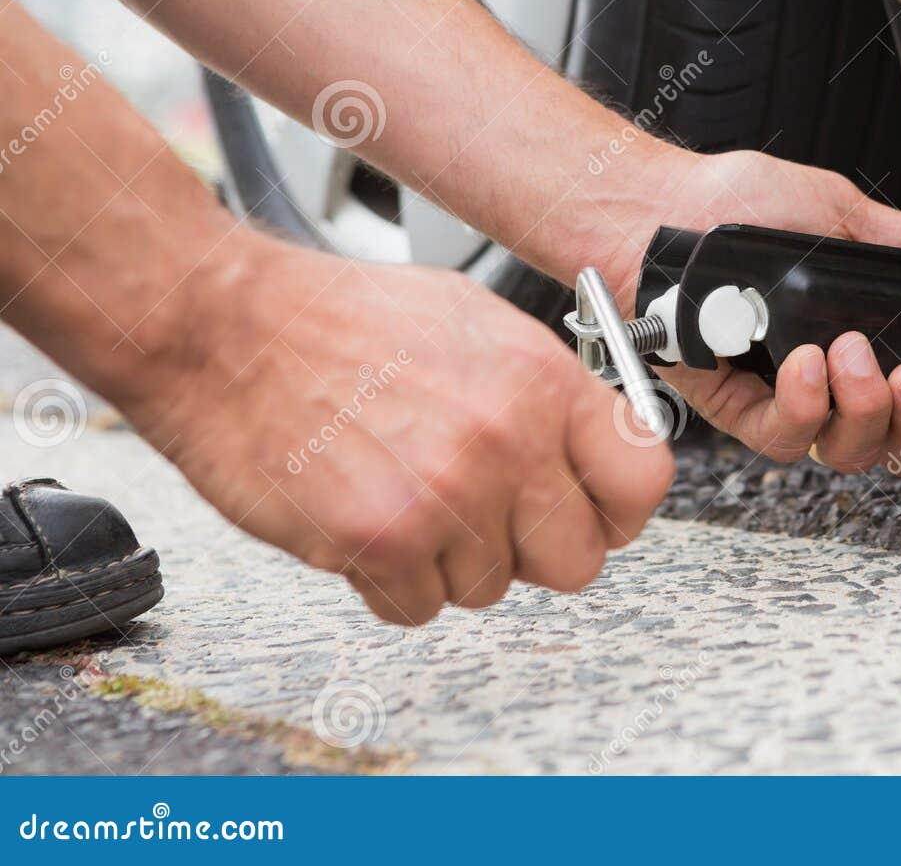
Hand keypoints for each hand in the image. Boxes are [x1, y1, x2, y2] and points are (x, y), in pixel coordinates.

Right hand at [118, 232, 672, 625]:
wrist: (229, 330)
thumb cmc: (343, 320)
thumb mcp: (476, 320)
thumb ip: (547, 390)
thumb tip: (596, 443)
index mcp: (543, 382)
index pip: (642, 480)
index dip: (619, 510)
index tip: (596, 513)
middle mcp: (508, 442)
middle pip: (576, 560)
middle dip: (534, 549)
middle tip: (489, 518)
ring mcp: (447, 497)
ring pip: (491, 587)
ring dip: (452, 559)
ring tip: (405, 493)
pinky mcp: (381, 542)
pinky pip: (418, 608)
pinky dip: (392, 580)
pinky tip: (367, 518)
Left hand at [593, 151, 900, 476]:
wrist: (661, 208)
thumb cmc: (735, 205)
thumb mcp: (837, 210)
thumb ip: (899, 243)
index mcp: (863, 338)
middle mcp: (830, 381)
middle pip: (894, 444)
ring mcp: (785, 399)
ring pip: (845, 450)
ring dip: (865, 410)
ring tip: (854, 357)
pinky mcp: (736, 411)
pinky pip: (784, 437)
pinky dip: (804, 406)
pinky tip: (807, 366)